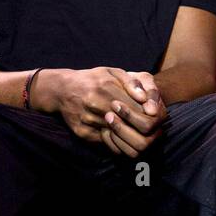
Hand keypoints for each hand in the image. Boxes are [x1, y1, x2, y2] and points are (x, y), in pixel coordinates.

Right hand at [34, 67, 166, 156]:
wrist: (62, 89)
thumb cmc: (94, 78)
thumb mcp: (113, 72)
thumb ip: (132, 82)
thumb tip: (145, 99)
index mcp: (106, 88)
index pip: (138, 109)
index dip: (149, 115)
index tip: (153, 115)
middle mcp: (96, 105)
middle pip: (130, 126)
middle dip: (143, 128)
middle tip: (149, 127)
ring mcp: (88, 120)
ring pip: (119, 137)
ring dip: (130, 136)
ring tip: (136, 131)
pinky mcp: (82, 133)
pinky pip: (106, 144)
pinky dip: (116, 141)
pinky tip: (120, 134)